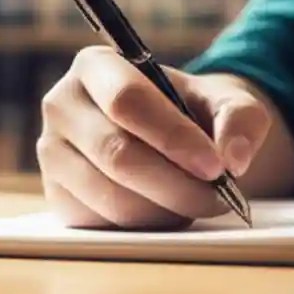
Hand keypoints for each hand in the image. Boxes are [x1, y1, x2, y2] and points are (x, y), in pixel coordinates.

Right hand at [38, 46, 272, 228]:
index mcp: (95, 66)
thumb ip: (241, 119)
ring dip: (166, 209)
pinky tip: (169, 211)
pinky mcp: (57, 197)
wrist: (164, 139)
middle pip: (117, 155)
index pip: (127, 102)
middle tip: (219, 197)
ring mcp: (52, 155)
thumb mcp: (225, 102)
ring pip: (111, 197)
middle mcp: (61, 106)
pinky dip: (146, 226)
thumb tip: (233, 157)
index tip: (216, 166)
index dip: (173, 138)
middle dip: (177, 184)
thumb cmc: (191, 113)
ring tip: (199, 203)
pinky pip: (104, 224)